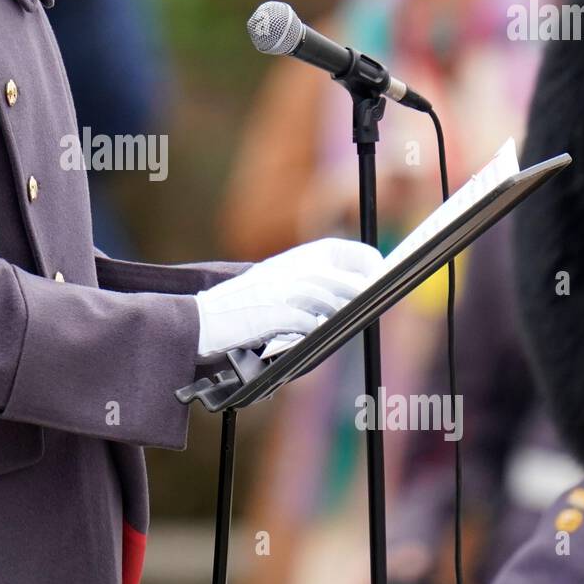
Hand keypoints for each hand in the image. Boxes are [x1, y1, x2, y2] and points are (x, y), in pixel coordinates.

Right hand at [193, 237, 383, 358]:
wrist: (202, 319)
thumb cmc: (242, 307)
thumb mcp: (274, 280)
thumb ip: (308, 281)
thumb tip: (353, 292)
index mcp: (291, 260)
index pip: (338, 249)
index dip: (364, 260)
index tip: (380, 272)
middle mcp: (287, 271)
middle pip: (340, 279)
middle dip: (359, 291)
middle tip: (371, 302)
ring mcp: (278, 292)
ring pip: (326, 299)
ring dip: (336, 311)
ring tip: (342, 320)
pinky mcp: (268, 315)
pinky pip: (303, 322)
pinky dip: (310, 330)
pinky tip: (309, 334)